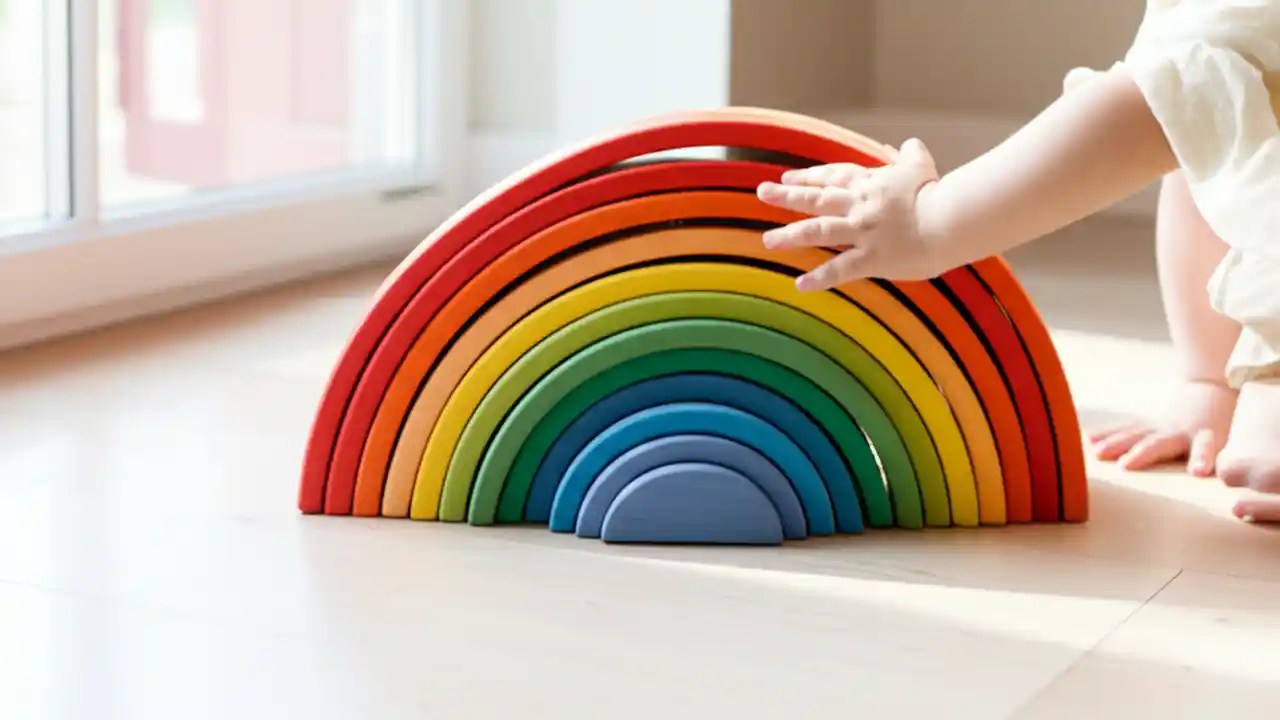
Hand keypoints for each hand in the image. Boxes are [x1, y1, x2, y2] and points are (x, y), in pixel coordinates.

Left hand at [756, 139, 951, 291]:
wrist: (952, 219)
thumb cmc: (938, 194)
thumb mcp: (922, 166)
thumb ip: (910, 155)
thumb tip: (908, 143)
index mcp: (870, 184)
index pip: (832, 177)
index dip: (808, 177)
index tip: (787, 177)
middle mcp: (860, 205)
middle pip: (817, 198)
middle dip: (787, 196)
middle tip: (762, 193)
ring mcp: (863, 232)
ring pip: (819, 231)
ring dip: (791, 235)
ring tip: (768, 240)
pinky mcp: (872, 258)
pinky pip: (839, 269)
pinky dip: (819, 278)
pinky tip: (799, 285)